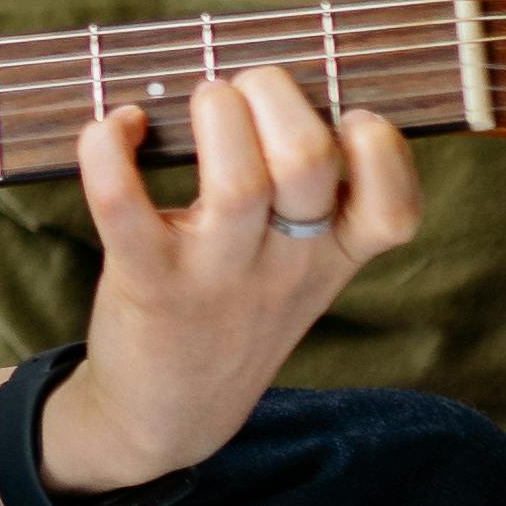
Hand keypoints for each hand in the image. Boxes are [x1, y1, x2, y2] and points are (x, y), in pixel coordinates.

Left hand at [41, 60, 415, 498]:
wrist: (164, 416)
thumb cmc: (233, 315)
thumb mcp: (299, 273)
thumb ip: (317, 206)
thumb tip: (292, 89)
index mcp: (333, 257)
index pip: (396, 206)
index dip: (380, 146)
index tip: (342, 122)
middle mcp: (285, 266)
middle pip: (309, 159)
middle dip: (275, 94)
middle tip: (242, 97)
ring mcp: (216, 276)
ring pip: (236, 177)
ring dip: (215, 112)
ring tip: (199, 108)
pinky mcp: (146, 282)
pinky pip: (122, 204)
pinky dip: (109, 149)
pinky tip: (118, 129)